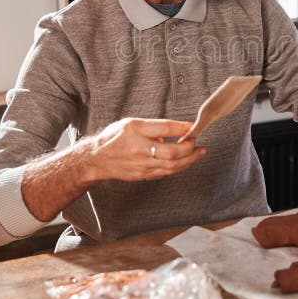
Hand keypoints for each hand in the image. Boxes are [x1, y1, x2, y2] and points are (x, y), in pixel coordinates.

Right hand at [87, 118, 205, 181]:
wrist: (97, 159)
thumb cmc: (115, 138)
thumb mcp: (132, 123)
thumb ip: (153, 127)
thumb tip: (177, 131)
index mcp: (136, 130)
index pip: (164, 128)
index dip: (182, 127)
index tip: (194, 126)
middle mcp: (139, 148)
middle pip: (171, 152)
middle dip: (189, 148)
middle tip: (197, 142)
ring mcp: (141, 164)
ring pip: (172, 165)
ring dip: (189, 159)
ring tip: (200, 152)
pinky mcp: (143, 175)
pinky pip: (166, 172)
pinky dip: (179, 166)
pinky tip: (187, 161)